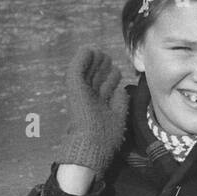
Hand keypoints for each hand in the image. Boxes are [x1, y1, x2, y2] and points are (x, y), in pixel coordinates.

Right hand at [57, 49, 129, 174]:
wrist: (92, 145)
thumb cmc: (106, 137)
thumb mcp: (118, 117)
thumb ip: (120, 102)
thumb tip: (122, 89)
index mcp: (97, 106)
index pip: (103, 88)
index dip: (110, 78)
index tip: (117, 71)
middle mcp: (88, 99)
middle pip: (96, 78)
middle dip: (102, 68)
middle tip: (107, 57)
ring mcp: (81, 93)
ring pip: (87, 72)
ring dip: (93, 61)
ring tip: (99, 52)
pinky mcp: (74, 89)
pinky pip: (76, 70)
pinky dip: (81, 59)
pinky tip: (87, 50)